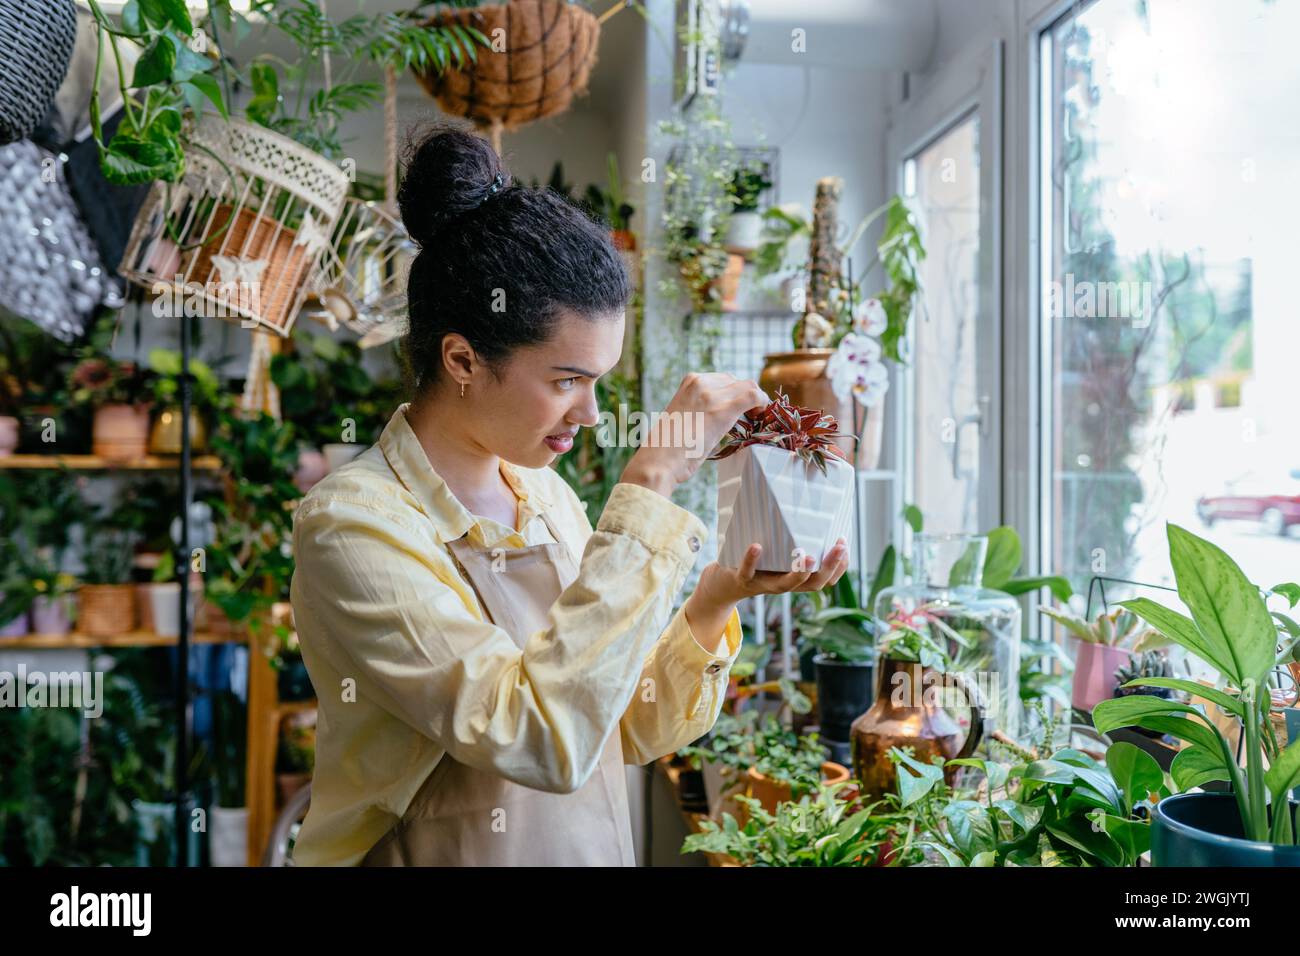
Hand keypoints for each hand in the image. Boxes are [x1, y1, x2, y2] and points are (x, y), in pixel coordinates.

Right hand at [622, 372, 767, 496]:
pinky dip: (762, 404)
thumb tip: (716, 418)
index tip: (738, 408)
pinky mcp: (724, 409)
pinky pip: (754, 396)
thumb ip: (699, 410)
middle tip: (749, 415)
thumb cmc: (666, 448)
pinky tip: (759, 416)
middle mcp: (701, 382)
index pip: (723, 379)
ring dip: (755, 401)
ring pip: (749, 386)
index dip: (734, 393)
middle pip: (737, 381)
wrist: (659, 461)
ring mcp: (713, 394)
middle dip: (745, 396)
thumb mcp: (682, 417)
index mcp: (689, 382)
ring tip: (754, 417)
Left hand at [683, 539, 850, 644]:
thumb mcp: (776, 553)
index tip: (845, 545)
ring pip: (785, 585)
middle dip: (830, 567)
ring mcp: (763, 583)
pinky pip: (747, 571)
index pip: (825, 578)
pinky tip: (757, 546)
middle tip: (840, 547)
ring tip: (809, 556)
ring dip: (799, 573)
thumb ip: (791, 539)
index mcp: (796, 578)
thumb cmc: (755, 563)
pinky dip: (751, 560)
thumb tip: (809, 508)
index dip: (839, 566)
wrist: (722, 584)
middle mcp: (783, 584)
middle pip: (813, 584)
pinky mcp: (741, 578)